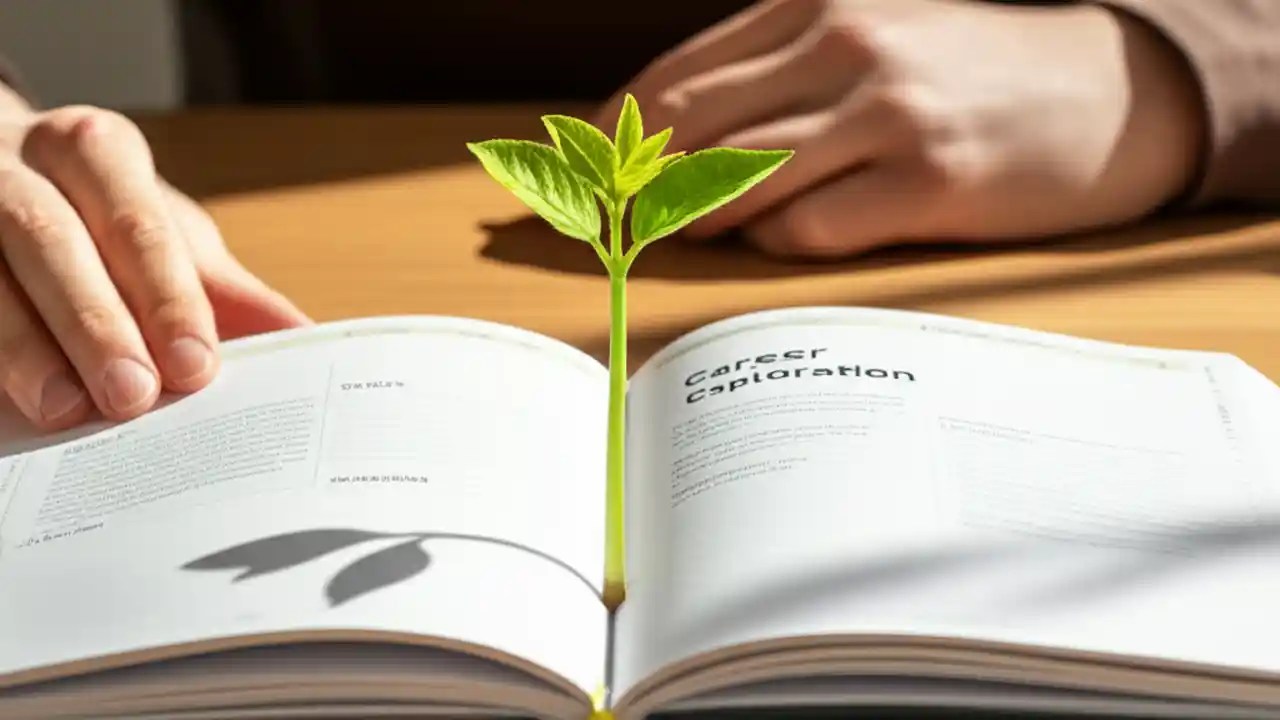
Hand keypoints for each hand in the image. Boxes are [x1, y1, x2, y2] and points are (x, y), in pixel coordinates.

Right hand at [0, 98, 309, 430]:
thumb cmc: (95, 214)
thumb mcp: (166, 235)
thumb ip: (225, 288)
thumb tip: (307, 339)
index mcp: (94, 151)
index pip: (137, 222)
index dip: (167, 296)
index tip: (197, 364)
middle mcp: (16, 167)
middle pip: (52, 241)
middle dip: (95, 324)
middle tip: (134, 397)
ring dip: (24, 347)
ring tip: (65, 410)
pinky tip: (11, 401)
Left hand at [599, 0, 1204, 258]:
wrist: (1116, 90)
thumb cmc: (973, 70)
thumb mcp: (873, 36)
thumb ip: (777, 74)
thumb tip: (668, 145)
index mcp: (817, 5)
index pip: (675, 76)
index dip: (607, 135)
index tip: (566, 177)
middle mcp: (845, 47)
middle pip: (687, 127)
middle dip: (622, 185)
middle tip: (585, 226)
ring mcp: (888, 114)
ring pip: (737, 180)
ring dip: (684, 221)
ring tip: (653, 245)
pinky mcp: (929, 182)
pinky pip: (810, 230)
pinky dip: (773, 245)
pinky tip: (772, 243)